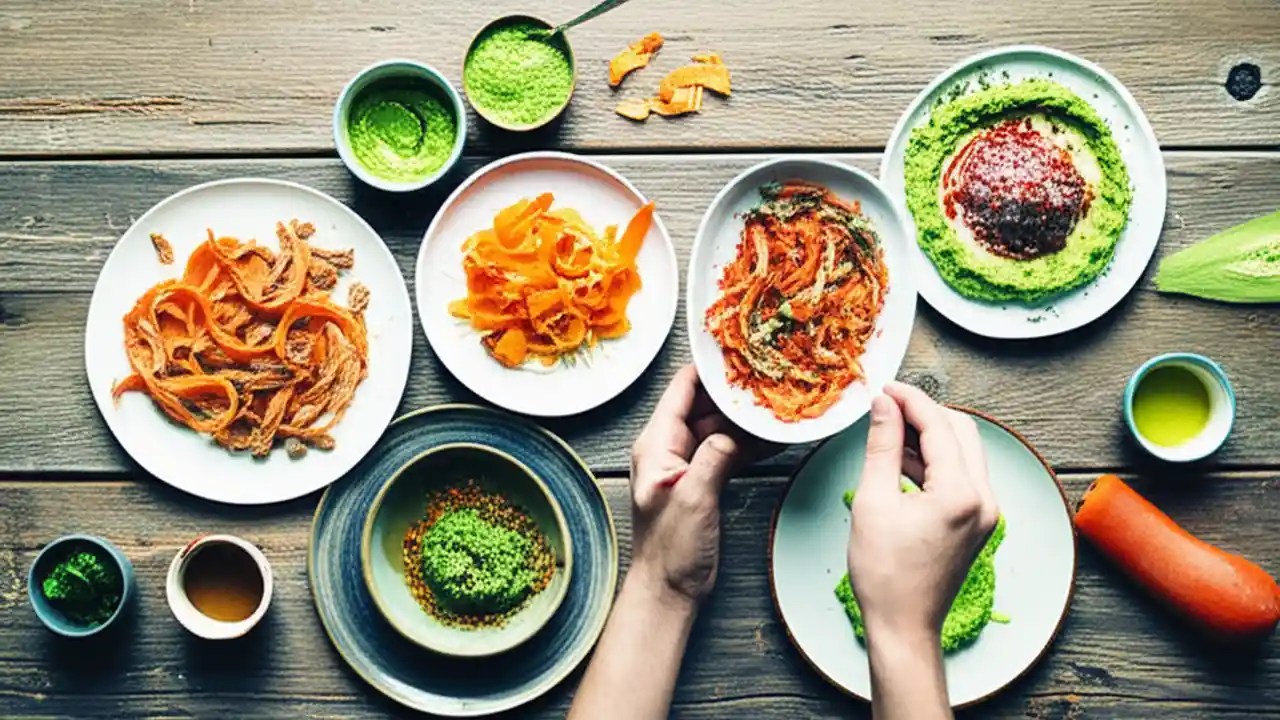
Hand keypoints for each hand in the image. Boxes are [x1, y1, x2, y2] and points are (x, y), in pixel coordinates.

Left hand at [628, 365, 772, 604]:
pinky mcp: (703, 481)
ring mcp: (686, 464)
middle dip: (734, 392)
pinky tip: (773, 438)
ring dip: (745, 419)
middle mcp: (669, 448)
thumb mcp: (692, 498)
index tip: (736, 352)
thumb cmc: (670, 549)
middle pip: (704, 405)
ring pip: (719, 427)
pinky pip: (727, 451)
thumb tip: (733, 433)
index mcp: (657, 444)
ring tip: (776, 403)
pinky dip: (748, 444)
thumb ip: (712, 458)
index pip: (681, 390)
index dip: (707, 369)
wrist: (669, 590)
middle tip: (767, 377)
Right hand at [847, 382, 998, 643]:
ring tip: (890, 431)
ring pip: (963, 453)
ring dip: (930, 437)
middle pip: (961, 433)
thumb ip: (883, 446)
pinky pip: (961, 477)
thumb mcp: (874, 501)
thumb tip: (883, 406)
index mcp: (961, 494)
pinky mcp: (978, 523)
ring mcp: (985, 513)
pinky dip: (936, 462)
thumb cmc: (885, 574)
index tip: (885, 388)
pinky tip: (904, 460)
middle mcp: (984, 500)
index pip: (939, 426)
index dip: (910, 400)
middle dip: (925, 413)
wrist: (904, 626)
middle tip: (888, 405)